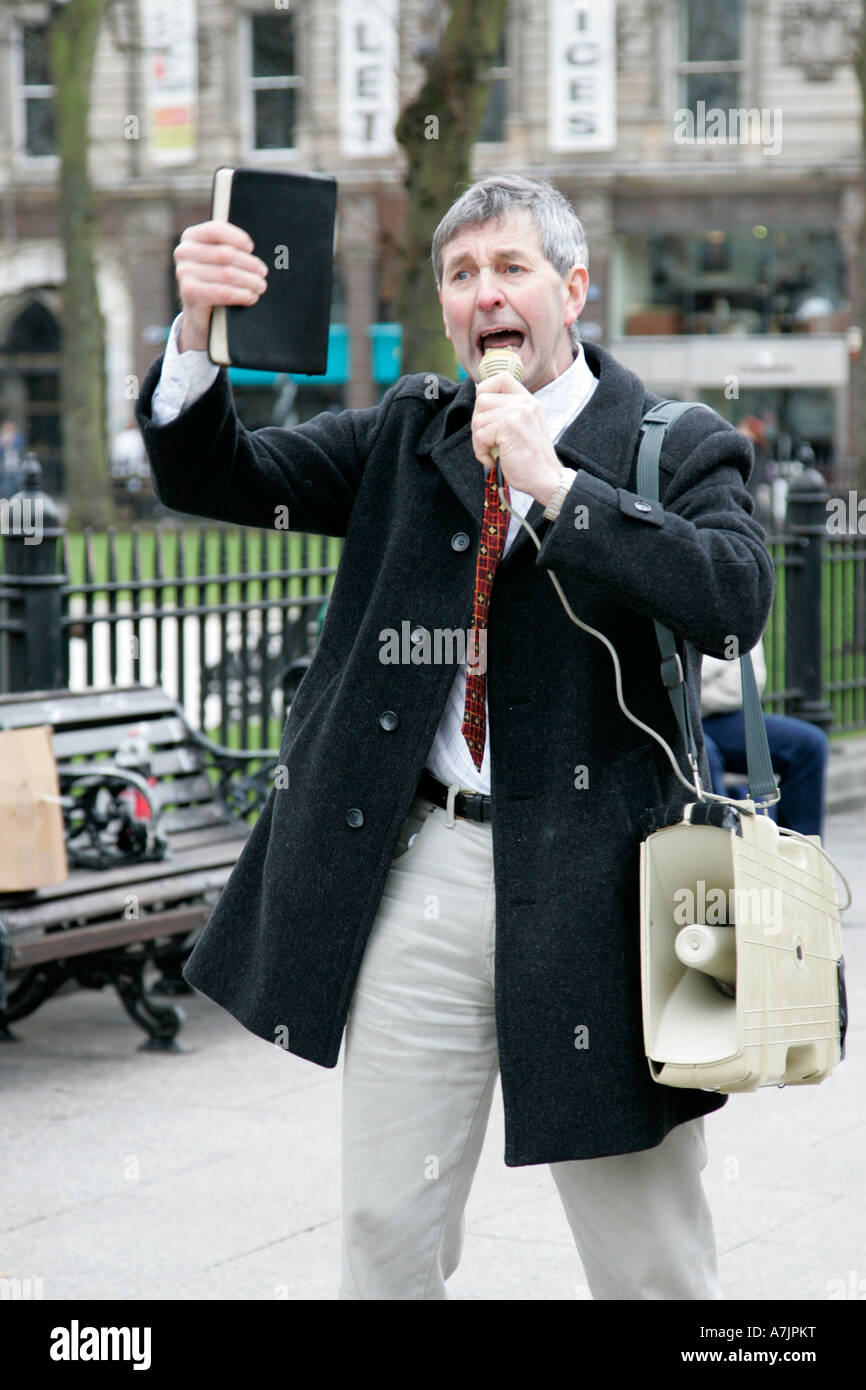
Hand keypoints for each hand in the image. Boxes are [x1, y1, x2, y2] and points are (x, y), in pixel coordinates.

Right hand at [173, 220, 269, 351]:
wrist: (201, 314)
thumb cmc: (215, 281)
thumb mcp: (219, 261)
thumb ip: (229, 248)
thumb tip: (252, 248)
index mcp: (191, 237)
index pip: (216, 230)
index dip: (237, 238)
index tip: (251, 248)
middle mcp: (183, 252)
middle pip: (226, 254)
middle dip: (249, 264)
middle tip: (263, 272)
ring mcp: (184, 272)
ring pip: (227, 274)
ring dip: (250, 281)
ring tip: (261, 286)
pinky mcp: (189, 293)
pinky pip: (223, 292)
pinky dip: (242, 295)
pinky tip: (252, 297)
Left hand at [471, 371, 562, 505]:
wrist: (546, 479)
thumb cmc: (529, 459)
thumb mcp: (522, 427)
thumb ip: (506, 411)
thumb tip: (479, 401)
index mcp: (528, 400)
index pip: (500, 378)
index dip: (485, 391)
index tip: (486, 413)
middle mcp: (524, 402)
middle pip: (482, 400)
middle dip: (478, 423)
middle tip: (490, 442)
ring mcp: (518, 412)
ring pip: (478, 418)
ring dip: (479, 440)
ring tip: (493, 452)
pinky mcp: (509, 426)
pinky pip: (479, 435)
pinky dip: (481, 451)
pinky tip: (494, 460)